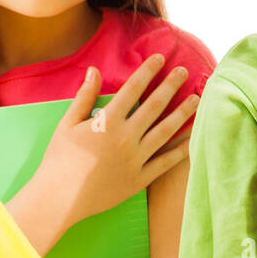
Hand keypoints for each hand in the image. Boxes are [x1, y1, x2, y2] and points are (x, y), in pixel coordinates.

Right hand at [32, 54, 198, 230]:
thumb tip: (94, 70)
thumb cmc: (59, 160)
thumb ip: (84, 96)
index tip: (161, 58)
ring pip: (166, 131)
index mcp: (108, 121)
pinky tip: (194, 137)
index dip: (148, 71)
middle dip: (171, 86)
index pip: (133, 88)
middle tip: (185, 71)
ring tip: (197, 99)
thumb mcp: (67, 124)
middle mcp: (126, 137)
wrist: (59, 199)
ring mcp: (135, 159)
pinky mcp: (139, 179)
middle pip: (155, 106)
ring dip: (183, 113)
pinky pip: (166, 162)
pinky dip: (181, 150)